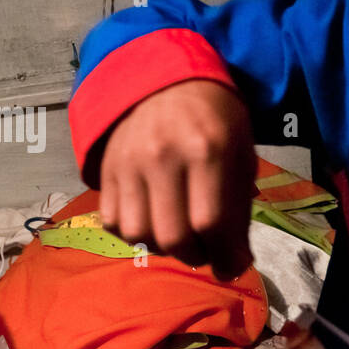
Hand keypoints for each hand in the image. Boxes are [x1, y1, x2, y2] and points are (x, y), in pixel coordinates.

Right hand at [98, 78, 254, 274]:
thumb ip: (238, 209)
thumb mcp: (240, 154)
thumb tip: (234, 263)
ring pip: (139, 235)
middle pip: (173, 236)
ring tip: (178, 236)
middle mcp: (163, 156)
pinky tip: (152, 222)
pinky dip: (134, 235)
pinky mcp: (107, 170)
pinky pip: (113, 223)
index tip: (230, 266)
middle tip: (205, 250)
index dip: (224, 257)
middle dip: (195, 256)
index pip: (211, 223)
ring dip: (163, 249)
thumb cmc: (213, 121)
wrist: (165, 82)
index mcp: (206, 150)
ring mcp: (129, 164)